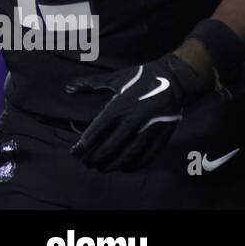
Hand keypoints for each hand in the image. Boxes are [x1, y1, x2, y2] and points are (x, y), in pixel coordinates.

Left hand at [66, 54, 209, 171]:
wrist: (177, 79)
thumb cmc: (143, 77)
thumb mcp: (117, 78)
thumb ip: (90, 84)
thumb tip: (67, 88)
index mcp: (120, 107)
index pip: (94, 134)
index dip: (81, 148)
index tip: (75, 153)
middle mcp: (133, 121)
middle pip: (107, 149)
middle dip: (92, 159)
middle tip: (86, 162)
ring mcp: (149, 130)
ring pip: (125, 157)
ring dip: (110, 166)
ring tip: (101, 168)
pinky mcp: (161, 136)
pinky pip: (145, 158)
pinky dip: (132, 166)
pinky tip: (124, 167)